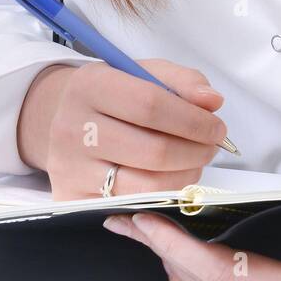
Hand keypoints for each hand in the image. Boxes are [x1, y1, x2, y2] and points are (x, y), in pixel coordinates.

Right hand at [17, 60, 227, 199]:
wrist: (63, 118)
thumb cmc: (113, 95)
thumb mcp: (143, 73)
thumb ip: (182, 81)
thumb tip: (212, 102)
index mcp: (91, 86)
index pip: (152, 106)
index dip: (193, 121)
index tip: (217, 128)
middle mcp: (73, 127)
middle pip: (153, 151)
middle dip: (195, 152)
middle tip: (211, 148)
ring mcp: (69, 168)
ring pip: (145, 187)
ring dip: (184, 178)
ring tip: (193, 163)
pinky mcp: (71, 199)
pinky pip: (131, 208)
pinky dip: (161, 198)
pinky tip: (170, 181)